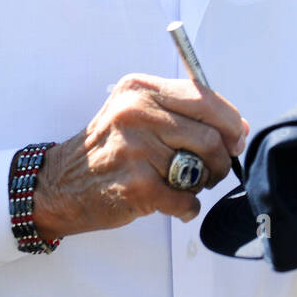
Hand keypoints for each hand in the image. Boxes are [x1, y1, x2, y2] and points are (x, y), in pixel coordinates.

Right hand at [33, 73, 247, 240]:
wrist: (58, 185)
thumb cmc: (107, 149)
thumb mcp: (136, 112)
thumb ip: (184, 113)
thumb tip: (239, 128)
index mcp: (140, 90)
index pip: (204, 98)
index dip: (230, 122)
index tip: (236, 138)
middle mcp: (136, 114)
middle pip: (209, 137)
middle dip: (221, 159)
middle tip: (213, 170)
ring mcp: (135, 150)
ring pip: (200, 169)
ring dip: (201, 184)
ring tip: (183, 184)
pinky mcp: (136, 185)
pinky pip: (185, 199)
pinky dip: (187, 207)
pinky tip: (172, 203)